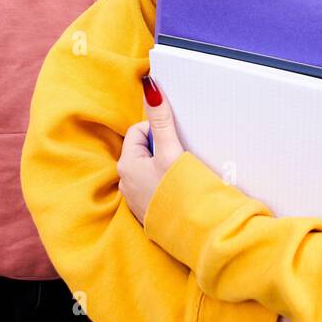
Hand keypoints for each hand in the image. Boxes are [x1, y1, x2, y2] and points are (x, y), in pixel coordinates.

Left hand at [117, 75, 184, 225]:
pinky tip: (180, 190)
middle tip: (180, 157)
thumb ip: (161, 119)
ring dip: (166, 168)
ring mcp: (137, 199)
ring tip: (182, 175)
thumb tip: (150, 89)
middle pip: (144, 151)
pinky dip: (167, 185)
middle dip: (163, 150)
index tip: (174, 141)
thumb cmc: (179, 192)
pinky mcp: (149, 211)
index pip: (138, 132)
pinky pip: (156, 188)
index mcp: (126, 165)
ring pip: (151, 170)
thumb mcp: (170, 151)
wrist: (195, 233)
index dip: (158, 131)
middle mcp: (126, 183)